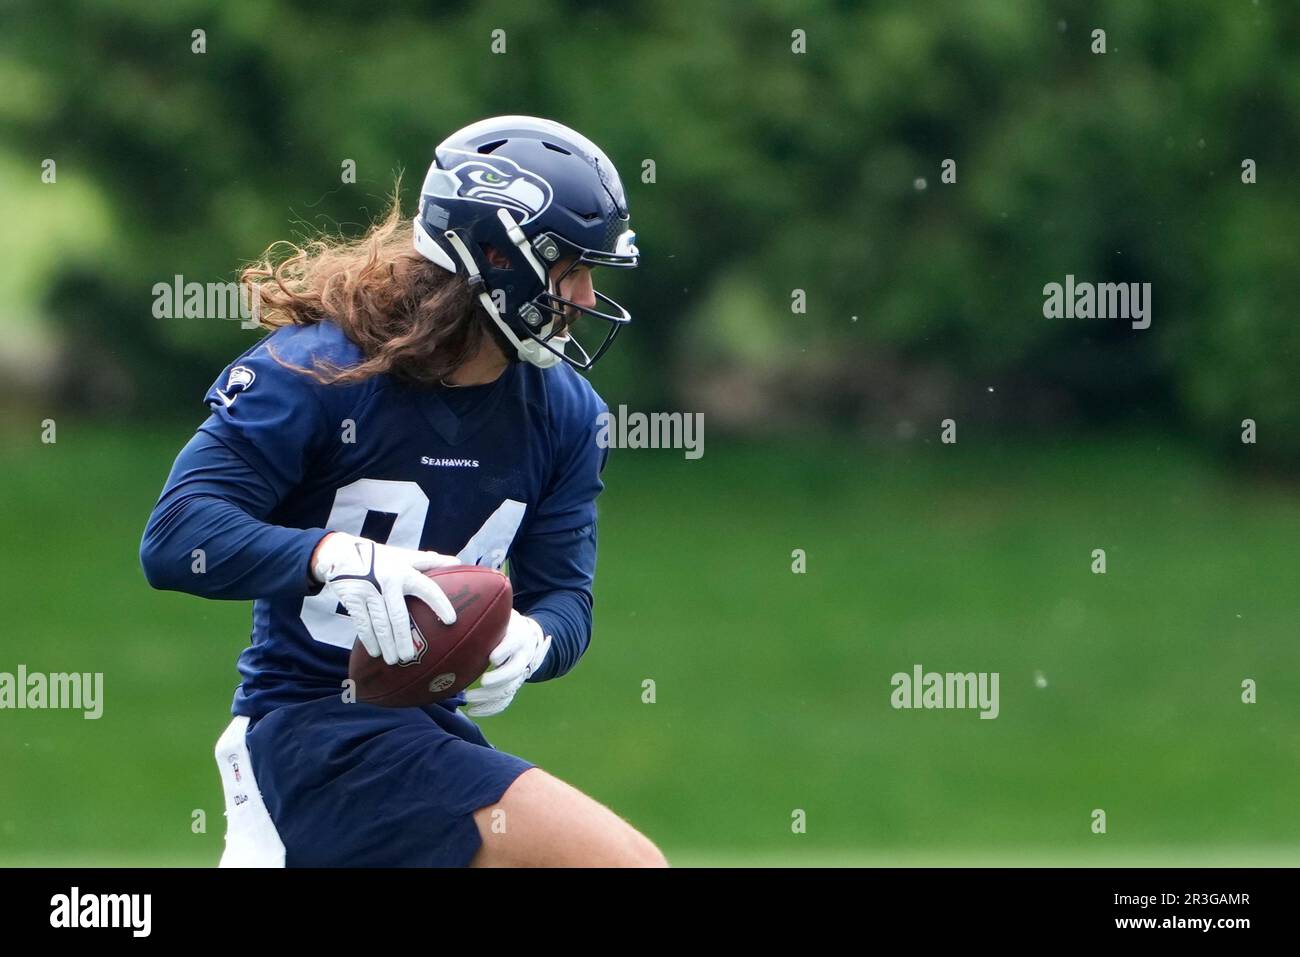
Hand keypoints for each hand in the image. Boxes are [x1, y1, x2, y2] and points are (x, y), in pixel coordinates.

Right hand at [312, 532, 460, 664]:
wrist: (342, 553)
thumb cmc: (380, 558)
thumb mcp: (404, 556)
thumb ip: (429, 562)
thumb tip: (458, 562)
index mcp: (404, 572)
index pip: (427, 588)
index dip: (439, 604)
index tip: (451, 621)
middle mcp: (387, 582)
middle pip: (398, 615)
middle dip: (403, 638)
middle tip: (410, 657)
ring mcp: (368, 591)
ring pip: (379, 623)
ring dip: (387, 644)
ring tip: (394, 660)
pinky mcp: (353, 599)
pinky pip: (362, 623)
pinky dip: (369, 640)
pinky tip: (375, 652)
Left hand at [463, 610, 551, 717]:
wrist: (525, 636)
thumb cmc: (503, 623)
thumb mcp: (500, 614)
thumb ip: (487, 613)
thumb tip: (458, 609)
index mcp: (519, 635)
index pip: (515, 641)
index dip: (505, 650)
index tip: (492, 657)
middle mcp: (522, 656)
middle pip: (515, 670)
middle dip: (500, 678)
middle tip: (483, 681)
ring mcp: (518, 673)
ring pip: (509, 689)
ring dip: (490, 696)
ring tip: (469, 697)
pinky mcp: (512, 686)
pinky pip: (504, 701)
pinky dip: (490, 708)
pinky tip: (473, 710)